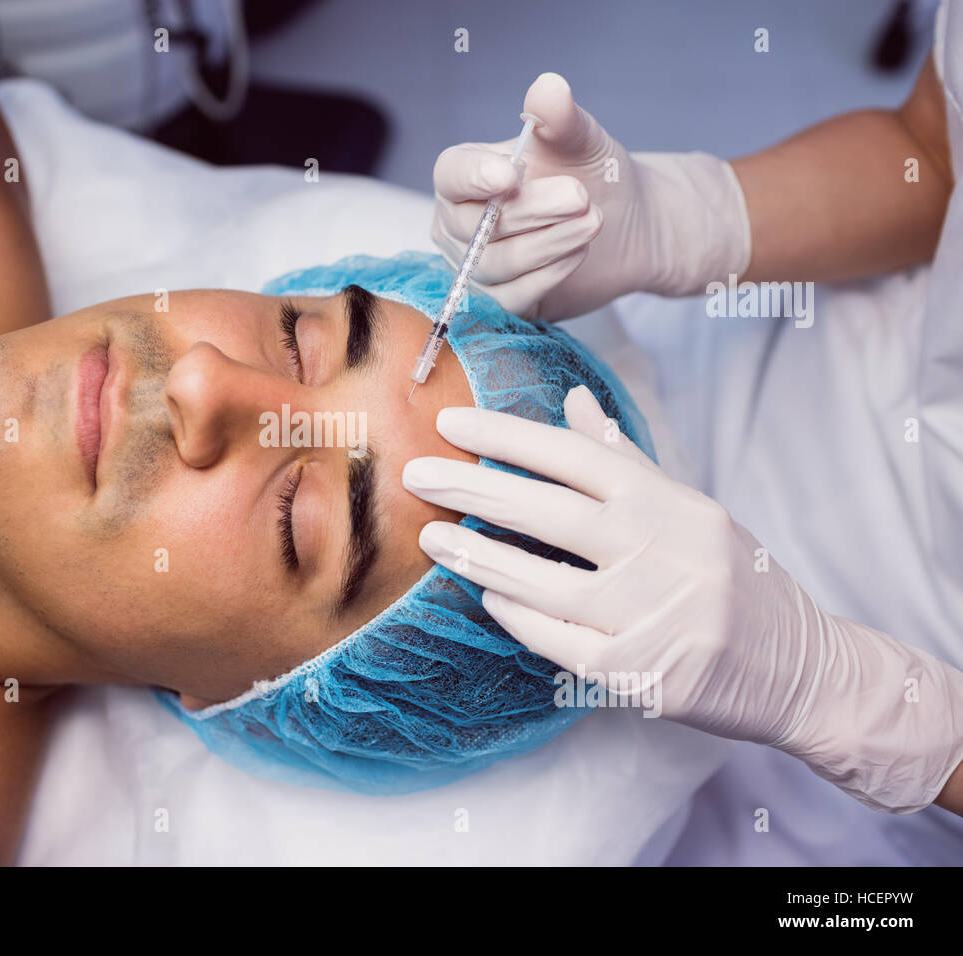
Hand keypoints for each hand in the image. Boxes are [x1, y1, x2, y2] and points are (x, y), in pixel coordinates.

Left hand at [402, 386, 962, 812]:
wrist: (802, 667)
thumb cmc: (734, 578)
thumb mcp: (690, 507)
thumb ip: (625, 460)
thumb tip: (573, 402)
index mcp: (669, 503)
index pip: (575, 455)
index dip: (508, 436)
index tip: (451, 422)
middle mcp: (660, 551)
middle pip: (549, 512)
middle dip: (474, 489)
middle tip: (416, 475)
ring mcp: (649, 614)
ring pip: (542, 580)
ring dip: (479, 556)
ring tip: (432, 538)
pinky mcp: (638, 672)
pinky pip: (556, 639)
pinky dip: (515, 615)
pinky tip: (484, 594)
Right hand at [430, 72, 752, 319]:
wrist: (623, 223)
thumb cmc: (591, 175)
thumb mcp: (580, 141)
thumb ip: (559, 118)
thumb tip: (548, 87)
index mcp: (466, 176)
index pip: (451, 176)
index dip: (475, 177)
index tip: (509, 174)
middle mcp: (459, 225)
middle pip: (475, 225)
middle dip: (532, 210)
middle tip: (581, 197)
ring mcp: (476, 267)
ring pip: (495, 264)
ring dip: (549, 242)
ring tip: (593, 221)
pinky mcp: (501, 301)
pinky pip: (511, 298)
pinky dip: (549, 274)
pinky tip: (578, 252)